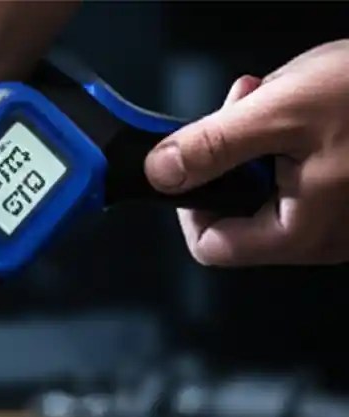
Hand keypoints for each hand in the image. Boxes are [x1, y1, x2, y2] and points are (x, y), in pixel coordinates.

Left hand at [144, 40, 348, 265]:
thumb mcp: (281, 110)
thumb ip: (212, 146)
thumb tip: (160, 173)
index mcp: (301, 232)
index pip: (211, 246)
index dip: (188, 203)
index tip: (190, 161)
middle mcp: (324, 236)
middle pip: (238, 212)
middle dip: (230, 154)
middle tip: (245, 104)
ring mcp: (343, 217)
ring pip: (270, 187)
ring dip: (261, 138)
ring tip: (284, 97)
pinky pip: (305, 175)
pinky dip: (294, 137)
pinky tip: (312, 104)